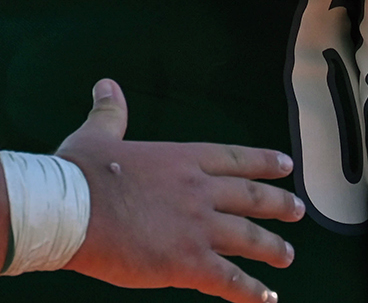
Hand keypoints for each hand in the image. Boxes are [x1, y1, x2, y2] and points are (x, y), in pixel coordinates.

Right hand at [58, 80, 302, 302]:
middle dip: (278, 205)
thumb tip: (106, 85)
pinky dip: (251, 291)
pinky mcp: (188, 263)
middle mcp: (198, 190)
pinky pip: (229, 280)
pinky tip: (266, 298)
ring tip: (287, 256)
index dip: (263, 163)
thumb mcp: (98, 136)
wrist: (69, 210)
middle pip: (251, 198)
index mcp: (181, 158)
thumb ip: (111, 113)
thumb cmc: (79, 173)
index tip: (286, 166)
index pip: (234, 159)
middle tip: (298, 210)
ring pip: (248, 239)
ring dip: (272, 248)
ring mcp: (197, 227)